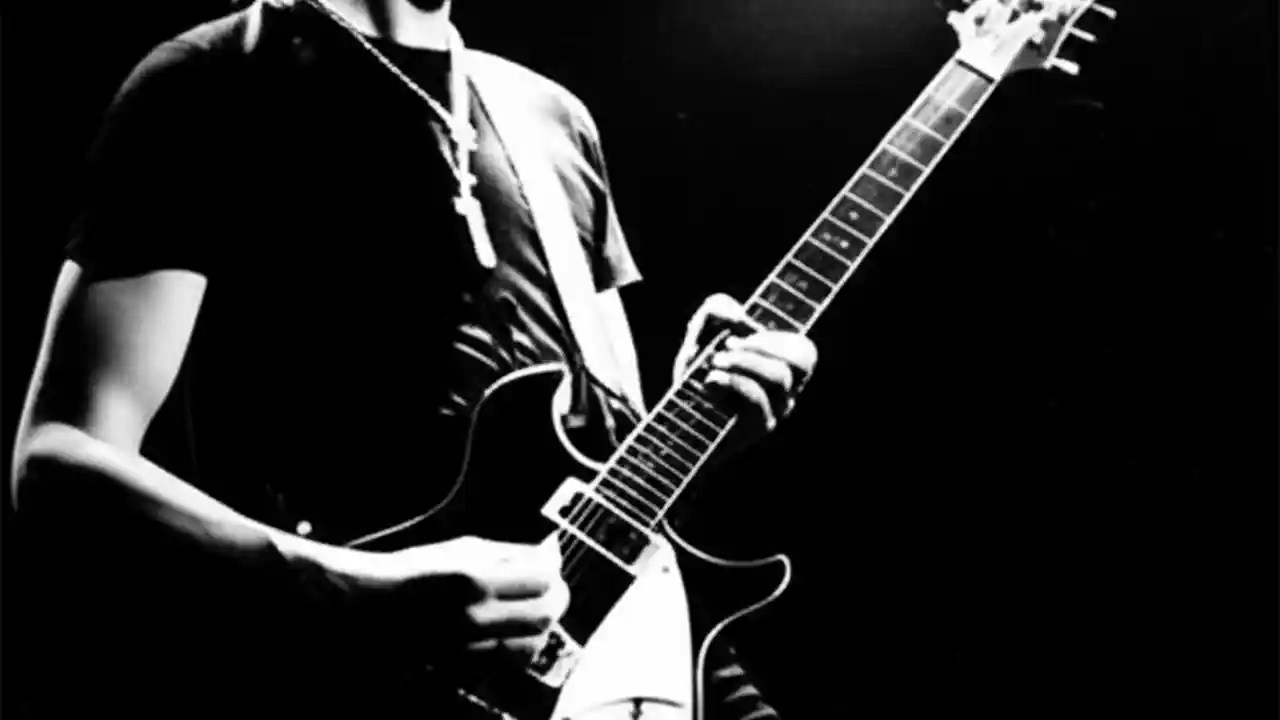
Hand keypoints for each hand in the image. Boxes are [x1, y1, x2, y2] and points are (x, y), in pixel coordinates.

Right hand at [316, 535, 568, 666]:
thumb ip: (510, 553)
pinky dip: (519, 646)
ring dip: (540, 626)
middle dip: (555, 598)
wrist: (365, 611)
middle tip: (550, 587)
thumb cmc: (411, 573)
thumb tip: (551, 553)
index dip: (553, 571)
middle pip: (545, 616)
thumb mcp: (461, 549)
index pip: (542, 579)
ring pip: (532, 646)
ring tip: (532, 609)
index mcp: (472, 581)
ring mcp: (468, 649)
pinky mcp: (463, 670)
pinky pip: (509, 663)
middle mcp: (473, 620)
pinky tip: (512, 630)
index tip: (550, 564)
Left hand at [672, 293, 817, 446]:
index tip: (744, 331)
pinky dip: (733, 381)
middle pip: (800, 359)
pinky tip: (711, 380)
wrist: (676, 418)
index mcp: (780, 368)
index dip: (779, 335)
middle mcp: (784, 391)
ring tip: (714, 361)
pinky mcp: (758, 428)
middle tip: (727, 343)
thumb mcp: (700, 334)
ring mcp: (775, 411)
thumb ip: (716, 309)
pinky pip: (757, 398)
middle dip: (763, 343)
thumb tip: (738, 317)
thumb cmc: (694, 375)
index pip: (804, 350)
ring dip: (743, 360)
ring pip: (779, 376)